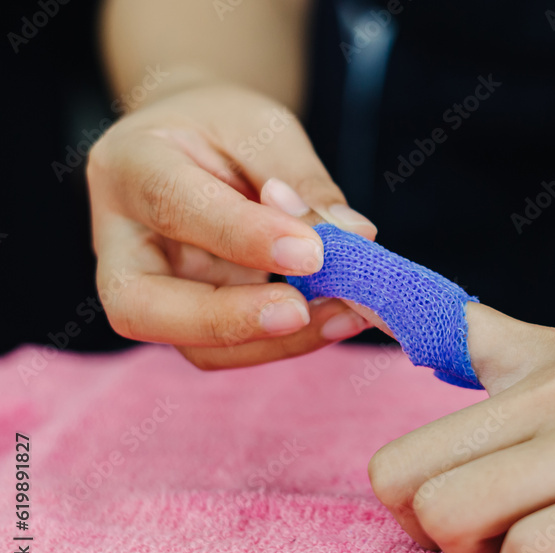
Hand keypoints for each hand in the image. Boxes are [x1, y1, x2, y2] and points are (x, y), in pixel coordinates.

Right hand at [87, 82, 376, 368]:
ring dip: (275, 341)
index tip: (312, 250)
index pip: (173, 206)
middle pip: (140, 307)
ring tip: (346, 314)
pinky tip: (338, 318)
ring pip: (194, 344)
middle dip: (226, 320)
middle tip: (300, 311)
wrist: (198, 144)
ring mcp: (151, 289)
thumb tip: (356, 236)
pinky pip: (233, 348)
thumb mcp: (263, 127)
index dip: (242, 235)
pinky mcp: (190, 320)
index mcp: (130, 166)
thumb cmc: (224, 128)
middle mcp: (122, 240)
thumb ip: (301, 179)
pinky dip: (288, 341)